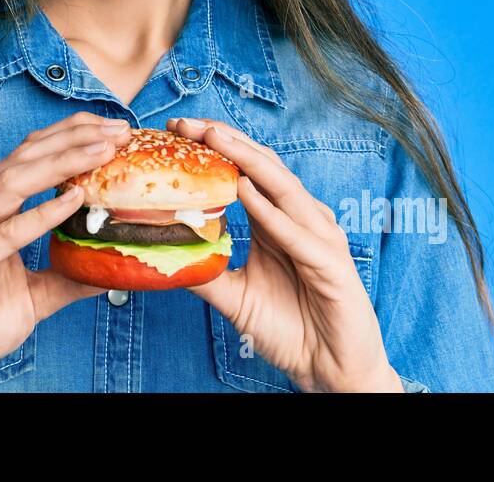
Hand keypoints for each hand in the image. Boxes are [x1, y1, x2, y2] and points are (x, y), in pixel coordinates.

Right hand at [0, 112, 129, 391]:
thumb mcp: (31, 297)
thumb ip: (67, 277)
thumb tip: (111, 269)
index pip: (27, 154)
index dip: (69, 135)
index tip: (111, 129)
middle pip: (23, 157)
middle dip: (73, 138)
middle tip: (116, 130)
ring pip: (12, 182)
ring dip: (61, 162)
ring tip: (101, 151)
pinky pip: (4, 233)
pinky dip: (40, 215)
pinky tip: (72, 201)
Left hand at [167, 116, 402, 392]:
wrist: (330, 370)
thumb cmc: (290, 329)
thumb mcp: (235, 296)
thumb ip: (204, 273)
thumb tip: (160, 255)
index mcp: (278, 222)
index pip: (245, 171)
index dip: (214, 148)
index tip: (175, 130)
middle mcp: (300, 220)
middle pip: (263, 168)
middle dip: (226, 141)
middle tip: (188, 123)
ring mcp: (319, 238)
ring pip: (283, 188)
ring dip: (248, 161)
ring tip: (215, 139)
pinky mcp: (333, 265)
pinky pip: (299, 233)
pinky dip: (271, 211)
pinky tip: (245, 191)